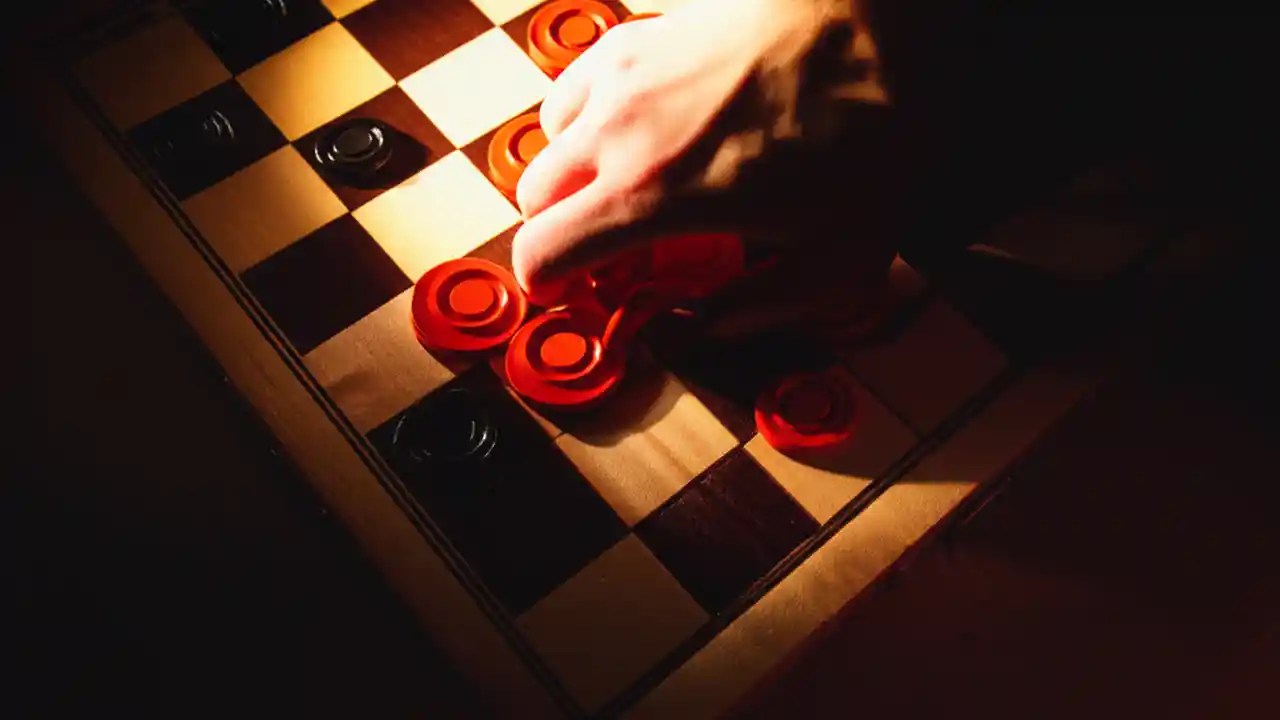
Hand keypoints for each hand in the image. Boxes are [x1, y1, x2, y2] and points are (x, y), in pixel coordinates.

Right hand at [513, 0, 902, 339]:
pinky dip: (585, 122)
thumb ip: (760, 308)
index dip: (544, 285)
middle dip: (557, 234)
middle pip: (531, 200)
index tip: (569, 294)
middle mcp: (616, 132)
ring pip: (547, 143)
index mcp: (650, 194)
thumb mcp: (835, 257)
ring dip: (570, 176)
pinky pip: (574, 90)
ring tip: (622, 186)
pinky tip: (635, 131)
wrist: (864, 23)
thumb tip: (704, 327)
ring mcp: (618, 77)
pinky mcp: (634, 37)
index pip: (539, 252)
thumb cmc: (859, 132)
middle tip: (607, 249)